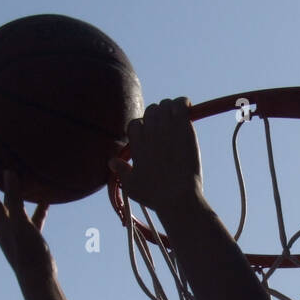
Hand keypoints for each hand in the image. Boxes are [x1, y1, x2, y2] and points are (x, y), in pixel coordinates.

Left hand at [0, 155, 51, 277]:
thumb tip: (8, 172)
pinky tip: (47, 199)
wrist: (38, 279)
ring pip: (10, 203)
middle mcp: (1, 222)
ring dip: (10, 189)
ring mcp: (14, 229)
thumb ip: (14, 198)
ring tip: (12, 172)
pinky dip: (37, 206)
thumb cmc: (27, 253)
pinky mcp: (28, 236)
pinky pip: (31, 216)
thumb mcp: (21, 223)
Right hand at [109, 98, 204, 217]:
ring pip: (165, 105)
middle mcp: (149, 133)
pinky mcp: (183, 127)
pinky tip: (188, 108)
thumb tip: (111, 161)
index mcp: (137, 144)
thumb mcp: (131, 186)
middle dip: (158, 116)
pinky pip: (181, 105)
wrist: (177, 196)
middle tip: (168, 126)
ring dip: (170, 108)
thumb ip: (122, 171)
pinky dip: (184, 103)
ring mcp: (166, 128)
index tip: (152, 135)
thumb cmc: (154, 196)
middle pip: (151, 111)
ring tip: (177, 117)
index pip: (136, 124)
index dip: (144, 127)